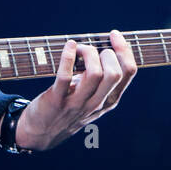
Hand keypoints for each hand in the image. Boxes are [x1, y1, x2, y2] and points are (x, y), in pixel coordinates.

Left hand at [11, 31, 137, 151]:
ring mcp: (77, 103)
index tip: (115, 35)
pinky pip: (65, 77)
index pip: (128, 73)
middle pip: (114, 74)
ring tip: (79, 48)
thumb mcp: (93, 99)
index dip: (124, 50)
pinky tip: (69, 46)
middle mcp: (96, 103)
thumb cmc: (69, 108)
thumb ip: (102, 81)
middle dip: (107, 53)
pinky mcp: (57, 100)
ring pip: (94, 74)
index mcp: (109, 100)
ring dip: (88, 53)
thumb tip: (108, 47)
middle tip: (94, 48)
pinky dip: (68, 57)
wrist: (42, 134)